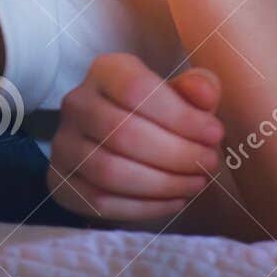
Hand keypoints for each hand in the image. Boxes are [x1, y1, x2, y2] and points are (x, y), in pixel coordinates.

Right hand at [48, 52, 224, 221]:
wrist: (113, 140)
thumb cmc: (155, 113)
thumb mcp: (179, 94)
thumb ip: (198, 88)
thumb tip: (205, 93)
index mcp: (105, 71)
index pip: (136, 88)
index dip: (180, 115)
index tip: (215, 134)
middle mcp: (77, 103)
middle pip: (124, 132)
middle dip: (177, 154)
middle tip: (209, 163)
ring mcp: (63, 143)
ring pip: (110, 171)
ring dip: (163, 183)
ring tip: (196, 182)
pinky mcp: (62, 180)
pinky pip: (101, 200)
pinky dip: (145, 206)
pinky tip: (175, 200)